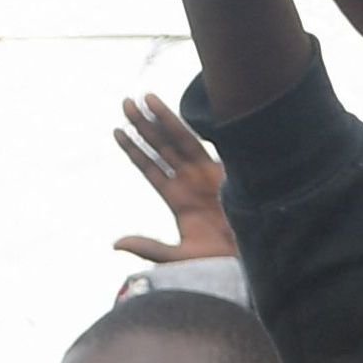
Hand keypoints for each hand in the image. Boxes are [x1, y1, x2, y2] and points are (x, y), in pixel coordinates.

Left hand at [110, 97, 239, 264]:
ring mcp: (205, 174)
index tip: (116, 130)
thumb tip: (116, 243)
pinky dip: (180, 126)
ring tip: (141, 98)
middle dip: (142, 126)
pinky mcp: (219, 171)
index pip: (150, 168)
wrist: (246, 262)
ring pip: (176, 140)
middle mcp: (190, 182)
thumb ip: (147, 247)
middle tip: (124, 102)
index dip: (133, 150)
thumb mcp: (177, 257)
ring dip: (158, 119)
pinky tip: (166, 111)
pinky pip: (195, 143)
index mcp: (179, 200)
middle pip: (161, 148)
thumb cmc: (216, 264)